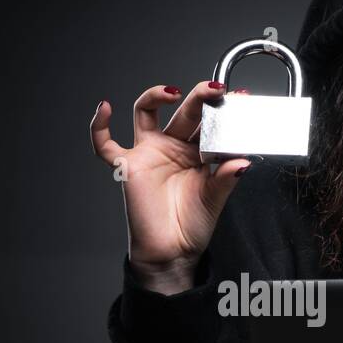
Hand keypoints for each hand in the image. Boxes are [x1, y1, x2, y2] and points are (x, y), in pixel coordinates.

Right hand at [90, 82, 252, 293]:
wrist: (171, 252)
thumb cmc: (192, 226)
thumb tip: (242, 161)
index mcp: (197, 152)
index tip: (238, 97)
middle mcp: (173, 147)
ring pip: (147, 112)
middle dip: (199, 97)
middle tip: (215, 89)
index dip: (222, 109)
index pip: (209, 122)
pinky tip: (104, 108)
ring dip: (157, 96)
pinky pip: (106, 145)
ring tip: (174, 92)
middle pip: (184, 112)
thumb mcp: (215, 200)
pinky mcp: (128, 166)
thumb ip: (226, 179)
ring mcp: (149, 153)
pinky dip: (99, 127)